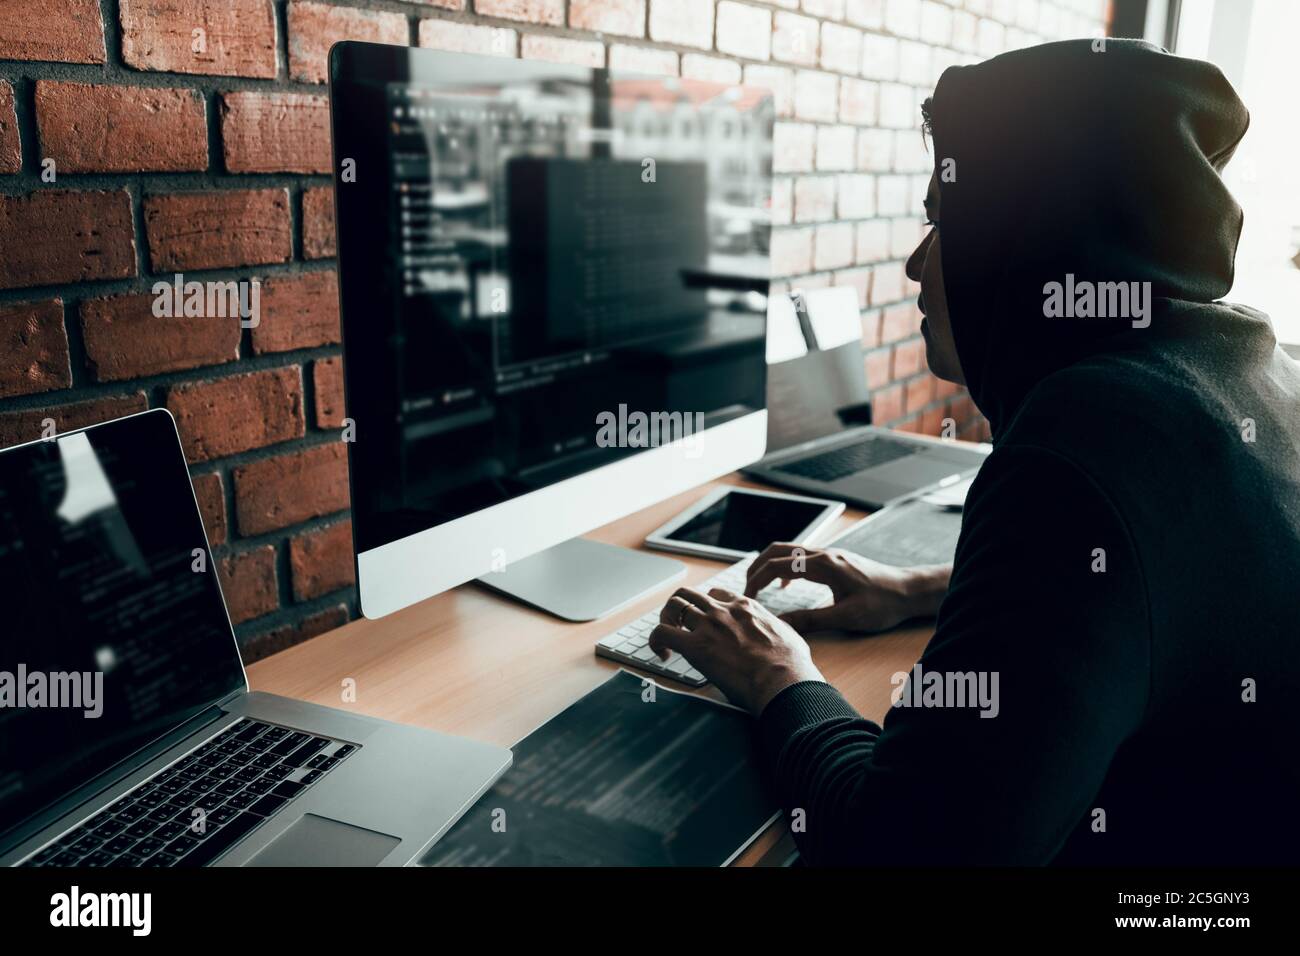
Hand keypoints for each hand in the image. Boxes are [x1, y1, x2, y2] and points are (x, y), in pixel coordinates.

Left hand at [648, 586, 825, 714]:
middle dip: (680, 608)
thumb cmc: (791, 664)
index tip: (706, 622)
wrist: (783, 679)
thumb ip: (781, 628)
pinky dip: (655, 641)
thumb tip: (784, 633)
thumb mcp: (790, 635)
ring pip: (673, 606)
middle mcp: (723, 610)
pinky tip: (661, 654)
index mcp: (746, 606)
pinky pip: (662, 633)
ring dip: (666, 621)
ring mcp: (708, 625)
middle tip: (679, 627)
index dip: (707, 606)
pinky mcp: (695, 646)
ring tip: (667, 640)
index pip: (717, 593)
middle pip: (689, 594)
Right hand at [744, 543, 950, 634]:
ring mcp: (830, 555)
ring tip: (759, 585)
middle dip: (756, 567)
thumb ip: (810, 620)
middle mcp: (824, 554)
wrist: (909, 591)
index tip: (746, 598)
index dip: (757, 580)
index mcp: (824, 565)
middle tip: (745, 589)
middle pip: (778, 550)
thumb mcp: (846, 617)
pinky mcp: (835, 560)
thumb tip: (781, 624)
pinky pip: (801, 556)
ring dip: (770, 564)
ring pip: (789, 550)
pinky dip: (785, 566)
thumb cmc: (883, 604)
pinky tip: (787, 584)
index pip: (778, 565)